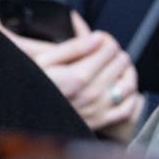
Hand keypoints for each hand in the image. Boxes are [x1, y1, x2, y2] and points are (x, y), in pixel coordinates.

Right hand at [0, 10, 143, 140]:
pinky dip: (130, 96)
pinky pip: (128, 107)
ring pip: (129, 83)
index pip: (109, 49)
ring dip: (126, 71)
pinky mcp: (102, 121)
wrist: (29, 115)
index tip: (100, 38)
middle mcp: (92, 94)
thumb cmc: (33, 84)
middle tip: (105, 49)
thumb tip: (97, 37)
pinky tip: (120, 87)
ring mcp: (99, 109)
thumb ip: (72, 48)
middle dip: (114, 52)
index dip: (106, 39)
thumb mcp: (44, 61)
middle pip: (120, 63)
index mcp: (78, 76)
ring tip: (115, 66)